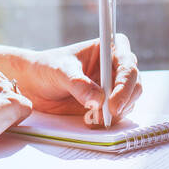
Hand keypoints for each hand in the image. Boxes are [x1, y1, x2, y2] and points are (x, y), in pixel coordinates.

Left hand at [6, 34, 141, 126]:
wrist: (34, 83)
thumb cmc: (47, 67)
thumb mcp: (60, 72)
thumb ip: (79, 84)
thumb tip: (98, 101)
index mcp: (109, 48)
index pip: (128, 64)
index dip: (125, 84)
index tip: (113, 103)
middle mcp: (115, 66)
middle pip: (134, 84)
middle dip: (123, 102)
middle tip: (106, 116)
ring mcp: (114, 85)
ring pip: (130, 101)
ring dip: (116, 113)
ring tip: (93, 118)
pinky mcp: (108, 102)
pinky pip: (118, 113)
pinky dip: (109, 120)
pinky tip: (91, 120)